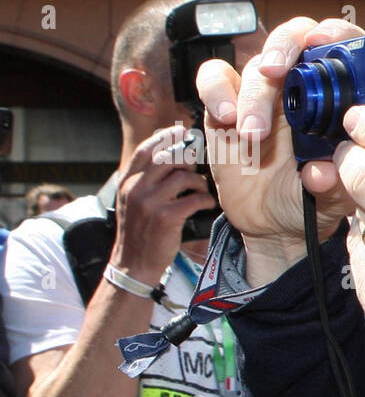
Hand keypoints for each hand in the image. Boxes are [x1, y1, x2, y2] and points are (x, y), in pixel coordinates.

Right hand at [109, 127, 214, 284]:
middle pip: (167, 157)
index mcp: (126, 182)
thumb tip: (168, 158)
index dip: (165, 137)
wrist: (133, 264)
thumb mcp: (132, 202)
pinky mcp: (166, 217)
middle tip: (197, 164)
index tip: (180, 132)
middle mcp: (135, 188)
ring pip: (182, 177)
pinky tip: (205, 205)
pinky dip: (204, 200)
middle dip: (187, 157)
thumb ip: (145, 181)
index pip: (145, 150)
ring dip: (199, 182)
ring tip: (201, 191)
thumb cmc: (139, 232)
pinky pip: (193, 199)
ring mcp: (149, 202)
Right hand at [196, 16, 364, 282]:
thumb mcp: (334, 199)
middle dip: (284, 46)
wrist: (276, 226)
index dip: (336, 33)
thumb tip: (322, 172)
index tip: (324, 41)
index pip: (343, 46)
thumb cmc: (313, 203)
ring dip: (253, 96)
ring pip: (256, 66)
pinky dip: (216, 90)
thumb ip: (335, 185)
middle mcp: (302, 87)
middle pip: (295, 38)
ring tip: (253, 134)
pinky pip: (214, 78)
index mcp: (339, 98)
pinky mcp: (228, 107)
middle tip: (276, 72)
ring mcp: (265, 94)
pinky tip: (226, 117)